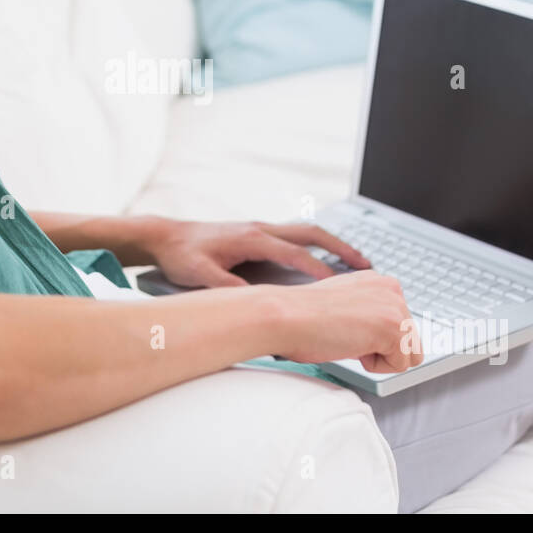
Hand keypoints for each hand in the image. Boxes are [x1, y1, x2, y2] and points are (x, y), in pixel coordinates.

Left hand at [146, 219, 371, 289]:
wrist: (165, 236)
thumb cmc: (182, 255)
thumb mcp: (201, 275)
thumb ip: (227, 287)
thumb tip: (253, 303)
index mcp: (252, 239)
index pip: (295, 254)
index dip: (319, 270)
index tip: (342, 285)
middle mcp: (261, 229)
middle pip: (311, 234)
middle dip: (341, 248)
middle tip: (367, 264)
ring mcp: (260, 229)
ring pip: (306, 232)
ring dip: (332, 244)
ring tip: (357, 261)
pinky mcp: (257, 234)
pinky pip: (295, 236)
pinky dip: (316, 245)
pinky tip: (324, 259)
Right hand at [273, 270, 424, 373]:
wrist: (285, 316)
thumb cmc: (302, 316)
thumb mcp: (343, 307)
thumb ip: (367, 315)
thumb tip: (383, 341)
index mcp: (379, 282)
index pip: (400, 325)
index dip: (373, 339)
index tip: (348, 330)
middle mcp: (392, 289)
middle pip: (410, 341)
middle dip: (381, 349)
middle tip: (347, 336)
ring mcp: (395, 306)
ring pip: (409, 355)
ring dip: (380, 357)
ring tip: (349, 340)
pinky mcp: (394, 326)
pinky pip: (399, 366)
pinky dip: (374, 366)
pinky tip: (350, 345)